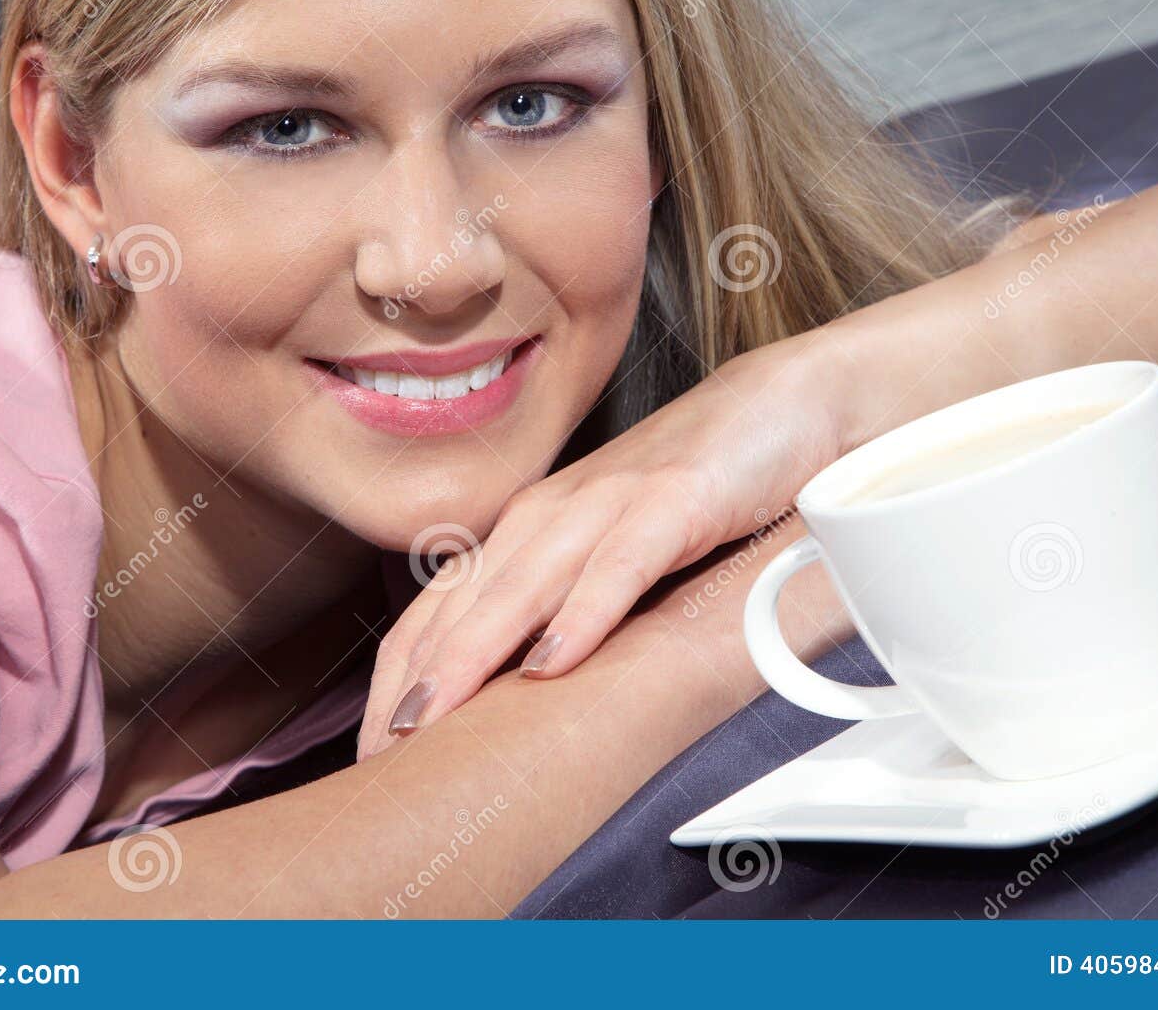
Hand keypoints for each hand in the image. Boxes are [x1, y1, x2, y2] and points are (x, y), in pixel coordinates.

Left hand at [356, 332, 850, 759]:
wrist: (787, 403)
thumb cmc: (700, 488)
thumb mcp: (618, 556)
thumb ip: (569, 608)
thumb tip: (521, 696)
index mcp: (531, 530)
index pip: (439, 610)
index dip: (398, 678)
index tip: (371, 750)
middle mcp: (553, 513)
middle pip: (462, 603)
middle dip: (412, 680)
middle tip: (377, 753)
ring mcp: (612, 501)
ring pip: (523, 583)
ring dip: (470, 652)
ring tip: (429, 718)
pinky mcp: (677, 499)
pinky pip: (619, 562)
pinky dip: (583, 611)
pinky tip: (555, 662)